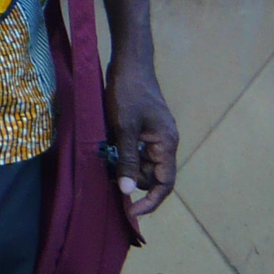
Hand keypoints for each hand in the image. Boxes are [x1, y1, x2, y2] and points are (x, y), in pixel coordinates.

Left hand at [105, 51, 177, 216]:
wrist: (130, 61)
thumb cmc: (128, 91)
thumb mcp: (124, 127)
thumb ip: (128, 160)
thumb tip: (128, 191)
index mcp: (167, 144)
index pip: (165, 183)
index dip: (151, 201)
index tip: (132, 212)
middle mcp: (165, 142)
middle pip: (152, 175)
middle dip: (133, 180)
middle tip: (108, 177)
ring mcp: (155, 134)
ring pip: (143, 163)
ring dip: (127, 167)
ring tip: (106, 163)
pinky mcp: (144, 127)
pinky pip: (137, 150)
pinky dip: (124, 154)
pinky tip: (109, 151)